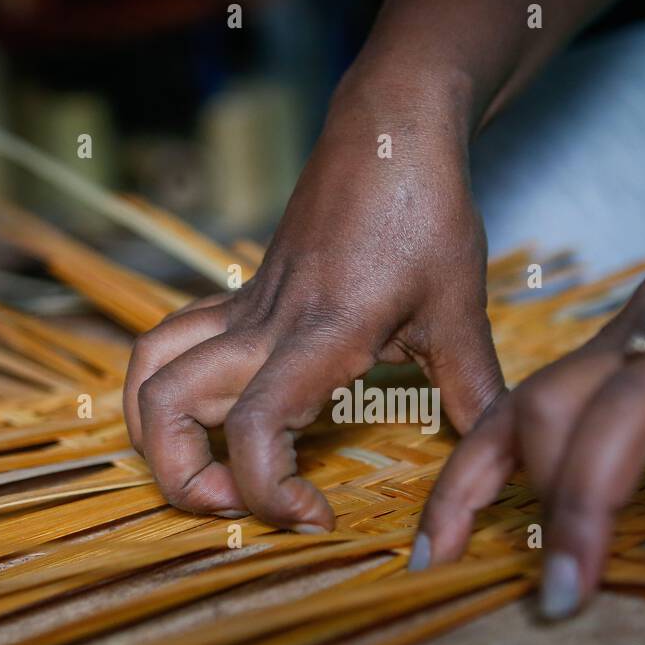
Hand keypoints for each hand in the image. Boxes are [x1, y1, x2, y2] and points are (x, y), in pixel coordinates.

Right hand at [124, 103, 502, 531]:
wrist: (388, 129)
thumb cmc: (426, 213)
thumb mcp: (460, 313)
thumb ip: (475, 395)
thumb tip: (496, 465)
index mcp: (321, 335)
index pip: (257, 428)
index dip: (269, 491)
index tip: (316, 515)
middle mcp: (263, 326)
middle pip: (164, 405)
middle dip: (182, 477)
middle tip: (243, 503)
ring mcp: (242, 309)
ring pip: (148, 370)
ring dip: (158, 433)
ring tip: (213, 470)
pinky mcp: (238, 298)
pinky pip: (172, 344)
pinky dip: (170, 391)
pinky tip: (219, 415)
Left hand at [414, 120, 644, 615]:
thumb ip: (637, 397)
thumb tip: (597, 481)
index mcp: (617, 351)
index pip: (512, 415)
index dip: (462, 487)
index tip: (431, 556)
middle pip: (550, 414)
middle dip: (529, 510)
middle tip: (544, 601)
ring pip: (633, 408)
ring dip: (589, 498)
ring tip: (574, 582)